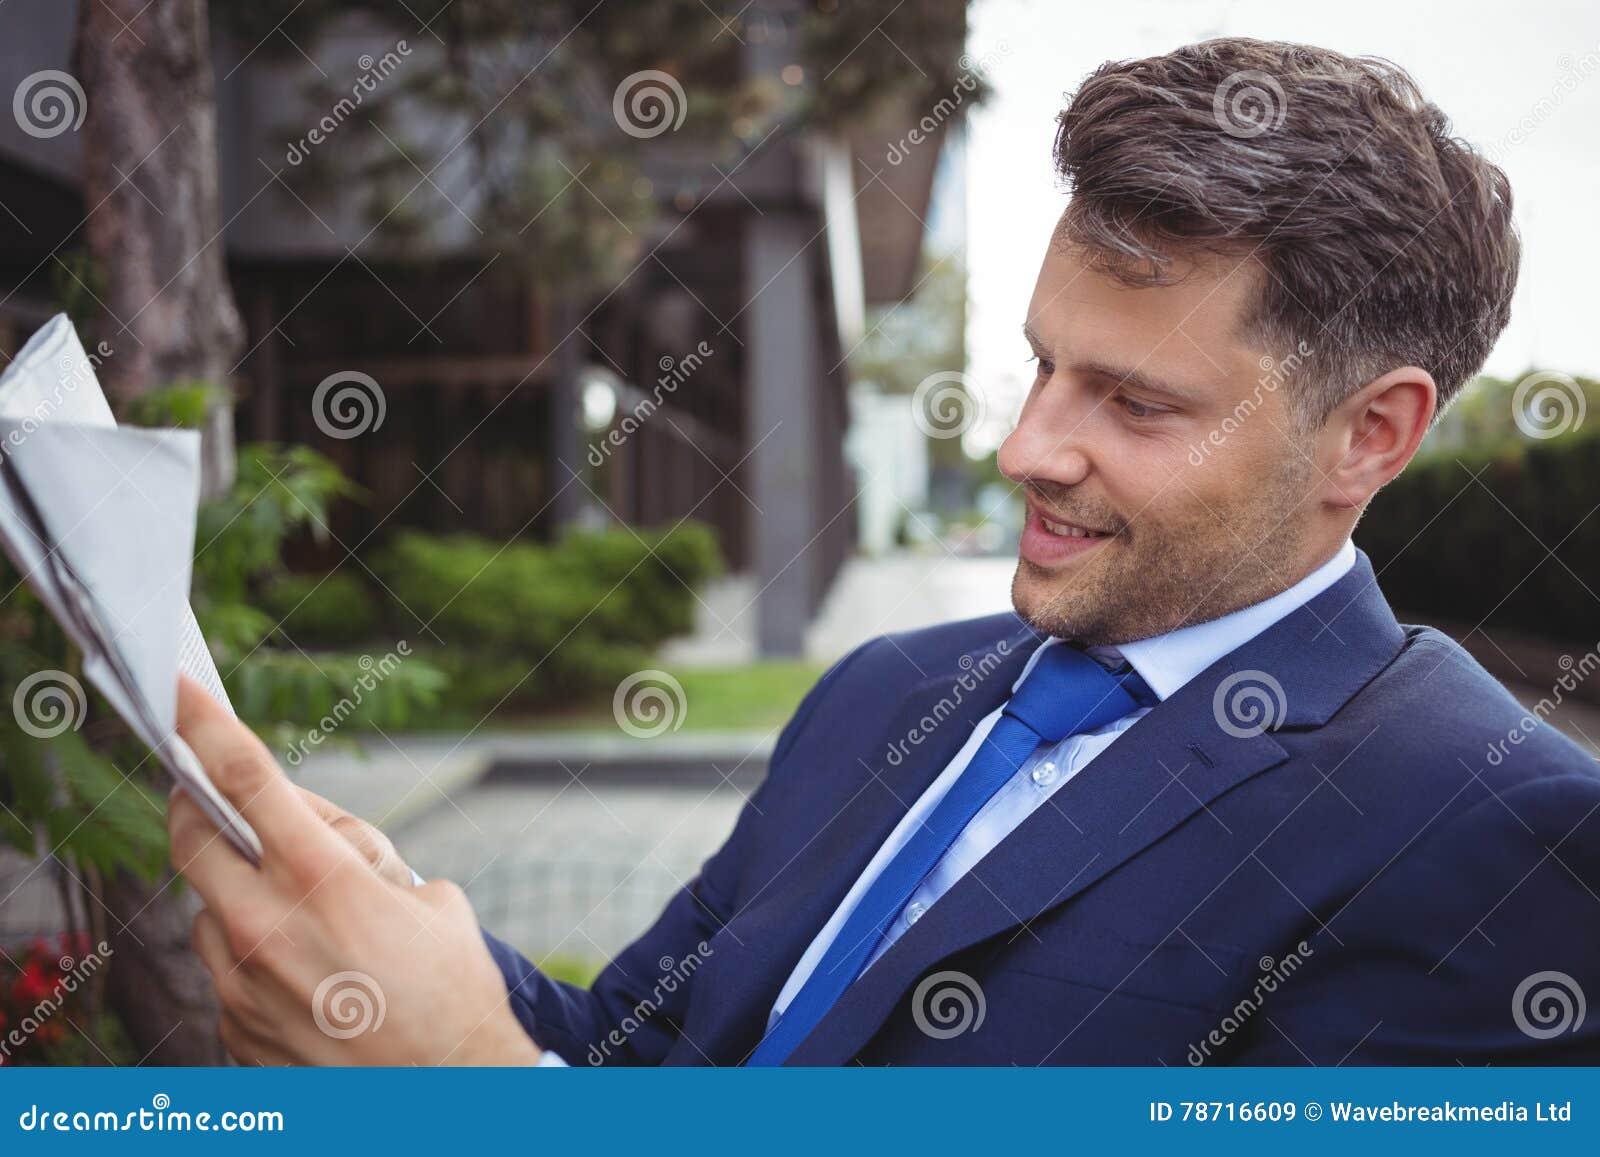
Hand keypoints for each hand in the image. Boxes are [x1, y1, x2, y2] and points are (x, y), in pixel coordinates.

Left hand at [167, 676, 540, 1065]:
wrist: (451, 1096)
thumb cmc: (453, 991)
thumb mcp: (427, 896)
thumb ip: (358, 852)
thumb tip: (308, 824)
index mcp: (322, 881)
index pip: (245, 778)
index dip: (204, 724)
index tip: (178, 690)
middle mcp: (266, 929)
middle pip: (190, 840)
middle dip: (195, 807)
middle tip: (214, 800)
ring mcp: (241, 988)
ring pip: (208, 913)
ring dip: (239, 899)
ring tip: (306, 926)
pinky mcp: (233, 1034)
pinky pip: (225, 974)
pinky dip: (253, 962)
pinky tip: (310, 981)